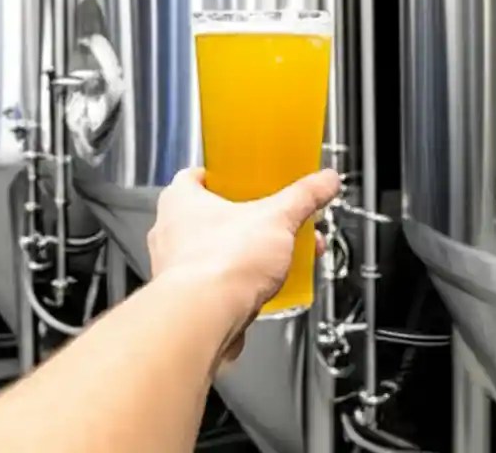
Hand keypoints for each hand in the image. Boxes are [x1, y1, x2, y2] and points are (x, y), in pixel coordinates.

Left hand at [148, 168, 340, 358]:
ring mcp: (176, 267)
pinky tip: (267, 287)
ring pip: (218, 251)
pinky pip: (218, 283)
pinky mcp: (188, 299)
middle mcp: (170, 232)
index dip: (226, 176)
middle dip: (251, 220)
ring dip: (248, 253)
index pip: (199, 176)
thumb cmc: (221, 262)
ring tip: (280, 257)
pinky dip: (241, 283)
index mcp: (181, 199)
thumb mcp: (277, 218)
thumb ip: (304, 196)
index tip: (249, 178)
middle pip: (216, 216)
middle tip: (276, 222)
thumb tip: (324, 181)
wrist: (204, 318)